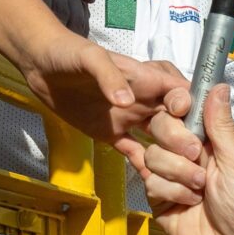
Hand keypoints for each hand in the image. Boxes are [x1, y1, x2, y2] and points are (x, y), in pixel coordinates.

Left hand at [23, 37, 191, 158]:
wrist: (41, 64)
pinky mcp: (111, 133)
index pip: (179, 91)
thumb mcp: (90, 57)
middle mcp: (143, 100)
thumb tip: (126, 102)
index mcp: (145, 78)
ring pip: (159, 139)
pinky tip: (153, 182)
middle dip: (186, 136)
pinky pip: (133, 151)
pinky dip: (143, 165)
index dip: (190, 105)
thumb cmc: (69, 52)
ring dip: (170, 154)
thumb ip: (109, 76)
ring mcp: (129, 118)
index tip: (188, 121)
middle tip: (192, 156)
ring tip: (181, 174)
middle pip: (176, 120)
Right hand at [132, 85, 233, 234]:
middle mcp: (191, 151)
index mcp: (214, 137)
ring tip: (200, 190)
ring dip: (178, 173)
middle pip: (161, 125)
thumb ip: (223, 124)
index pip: (185, 109)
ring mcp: (173, 171)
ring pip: (152, 153)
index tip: (181, 111)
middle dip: (177, 143)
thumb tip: (219, 86)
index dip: (178, 109)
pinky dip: (171, 191)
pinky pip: (149, 178)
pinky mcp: (158, 192)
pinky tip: (188, 202)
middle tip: (199, 160)